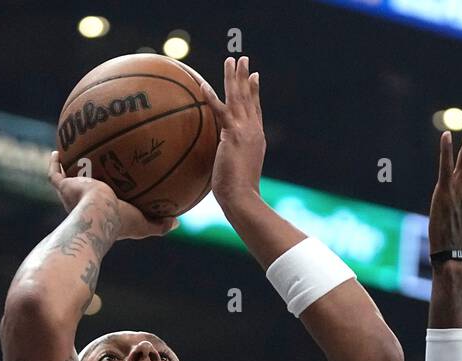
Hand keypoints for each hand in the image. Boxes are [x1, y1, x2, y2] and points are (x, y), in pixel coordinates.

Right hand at [47, 151, 176, 239]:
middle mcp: (85, 206)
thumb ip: (160, 223)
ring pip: (68, 181)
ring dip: (69, 170)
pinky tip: (57, 151)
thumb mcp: (145, 224)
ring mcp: (72, 197)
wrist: (99, 214)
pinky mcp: (64, 188)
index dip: (109, 197)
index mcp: (104, 213)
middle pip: (85, 191)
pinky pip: (54, 174)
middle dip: (87, 182)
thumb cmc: (122, 221)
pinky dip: (54, 164)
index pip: (106, 205)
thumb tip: (177, 220)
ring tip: (71, 155)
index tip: (114, 187)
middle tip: (92, 167)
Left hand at [200, 56, 265, 207]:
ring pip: (239, 98)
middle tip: (244, 60)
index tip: (255, 78)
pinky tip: (203, 84)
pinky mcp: (234, 134)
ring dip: (234, 77)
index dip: (255, 94)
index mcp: (257, 140)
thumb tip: (223, 163)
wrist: (243, 199)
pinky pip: (221, 111)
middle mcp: (254, 131)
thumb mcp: (237, 172)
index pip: (256, 111)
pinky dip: (211, 97)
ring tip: (231, 60)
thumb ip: (231, 160)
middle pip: (250, 98)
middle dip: (246, 78)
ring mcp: (246, 131)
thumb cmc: (239, 194)